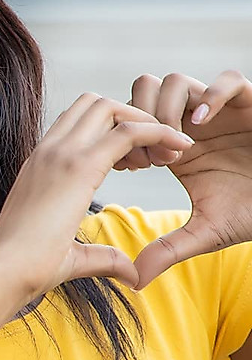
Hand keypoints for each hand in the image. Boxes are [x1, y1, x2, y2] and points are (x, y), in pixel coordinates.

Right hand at [0, 92, 194, 308]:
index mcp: (39, 166)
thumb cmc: (26, 270)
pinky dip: (159, 132)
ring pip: (110, 107)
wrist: (3, 273)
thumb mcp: (72, 256)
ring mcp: (60, 155)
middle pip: (94, 104)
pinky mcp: (79, 167)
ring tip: (167, 152)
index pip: (77, 123)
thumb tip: (133, 274)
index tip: (138, 163)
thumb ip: (103, 257)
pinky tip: (177, 150)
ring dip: (144, 121)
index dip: (113, 132)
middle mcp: (47, 152)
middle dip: (131, 118)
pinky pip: (128, 131)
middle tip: (156, 152)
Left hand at [113, 71, 251, 287]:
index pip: (128, 123)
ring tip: (178, 151)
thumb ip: (169, 249)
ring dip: (167, 113)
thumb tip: (135, 280)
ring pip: (174, 81)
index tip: (129, 169)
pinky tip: (201, 126)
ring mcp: (217, 111)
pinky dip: (210, 97)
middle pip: (142, 92)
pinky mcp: (250, 103)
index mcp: (169, 148)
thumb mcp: (206, 232)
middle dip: (139, 122)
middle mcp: (188, 124)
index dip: (121, 140)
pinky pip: (228, 80)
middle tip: (150, 160)